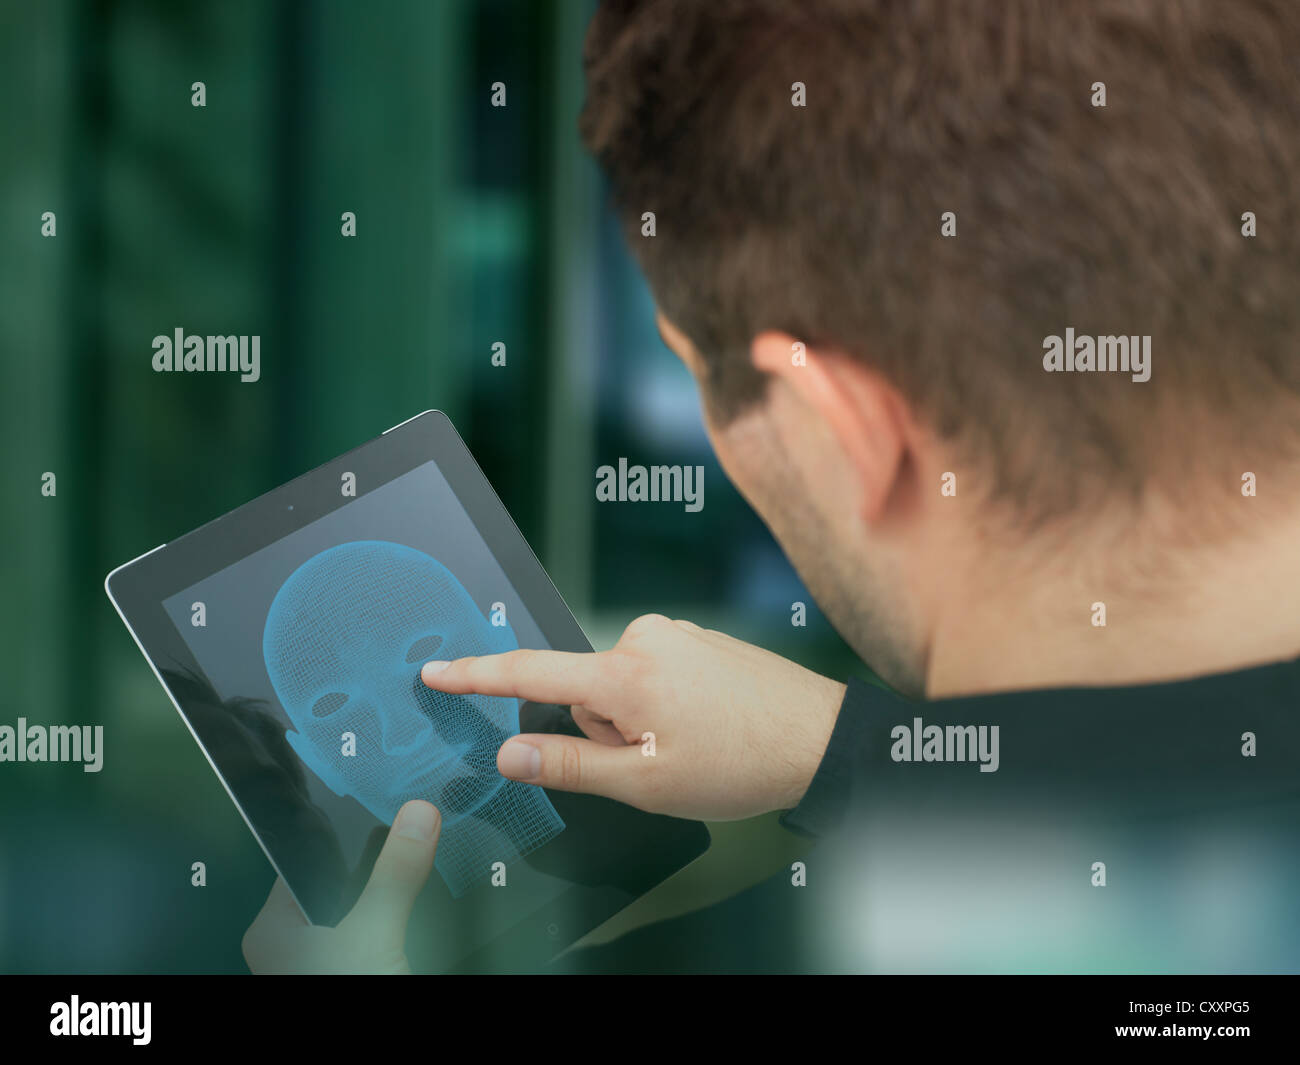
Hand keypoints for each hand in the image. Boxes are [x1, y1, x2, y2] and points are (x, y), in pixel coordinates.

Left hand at [242, 799, 439, 973]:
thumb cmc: (347, 994)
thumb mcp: (374, 934)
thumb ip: (395, 873)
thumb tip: (417, 811)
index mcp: (272, 929)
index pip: (303, 860)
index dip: (341, 829)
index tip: (379, 797)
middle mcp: (289, 946)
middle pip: (334, 883)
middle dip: (372, 857)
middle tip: (409, 813)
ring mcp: (321, 966)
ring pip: (355, 909)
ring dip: (385, 887)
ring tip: (418, 842)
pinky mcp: (352, 975)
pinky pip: (372, 932)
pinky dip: (393, 915)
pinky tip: (417, 892)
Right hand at [421, 614, 845, 820]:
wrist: (823, 738)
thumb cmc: (742, 764)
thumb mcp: (647, 783)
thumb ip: (570, 766)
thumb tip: (508, 755)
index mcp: (625, 673)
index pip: (530, 672)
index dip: (475, 675)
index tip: (433, 670)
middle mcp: (646, 638)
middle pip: (584, 693)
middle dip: (605, 732)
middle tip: (658, 760)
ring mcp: (674, 633)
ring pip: (620, 688)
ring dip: (637, 721)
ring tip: (692, 744)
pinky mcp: (695, 637)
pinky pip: (651, 674)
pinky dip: (662, 704)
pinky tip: (705, 725)